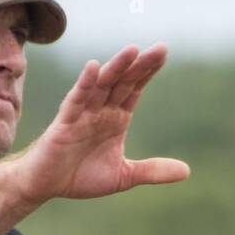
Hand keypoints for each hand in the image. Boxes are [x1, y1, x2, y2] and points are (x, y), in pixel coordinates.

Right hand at [11, 44, 189, 205]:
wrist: (47, 186)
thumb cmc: (80, 176)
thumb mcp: (124, 176)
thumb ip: (152, 171)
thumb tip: (187, 171)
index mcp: (115, 119)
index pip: (134, 90)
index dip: (147, 72)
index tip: (163, 53)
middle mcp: (100, 111)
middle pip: (123, 82)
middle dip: (140, 65)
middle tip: (161, 48)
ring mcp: (82, 114)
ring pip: (102, 86)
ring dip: (116, 68)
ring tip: (133, 50)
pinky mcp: (64, 123)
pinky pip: (76, 100)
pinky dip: (85, 84)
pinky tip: (94, 68)